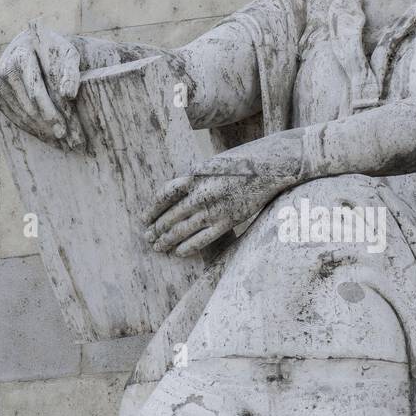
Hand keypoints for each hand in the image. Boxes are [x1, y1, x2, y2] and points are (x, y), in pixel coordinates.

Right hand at [0, 20, 86, 146]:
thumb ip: (70, 72)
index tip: (66, 131)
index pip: (36, 91)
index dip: (50, 113)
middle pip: (29, 107)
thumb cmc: (54, 51)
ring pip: (23, 115)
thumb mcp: (68, 54)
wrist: (31, 46)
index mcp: (22, 56)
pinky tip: (49, 138)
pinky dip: (33, 130)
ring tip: (65, 145)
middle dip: (51, 127)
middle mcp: (6, 70)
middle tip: (71, 144)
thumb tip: (68, 95)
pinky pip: (16, 118)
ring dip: (43, 132)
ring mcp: (0, 85)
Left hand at [143, 140, 299, 255]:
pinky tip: (179, 252)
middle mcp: (201, 192)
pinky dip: (188, 247)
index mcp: (194, 175)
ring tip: (158, 247)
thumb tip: (177, 193)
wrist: (271, 167)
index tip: (144, 218)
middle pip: (170, 215)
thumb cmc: (242, 162)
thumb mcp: (211, 164)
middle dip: (157, 228)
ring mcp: (214, 208)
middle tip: (148, 237)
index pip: (163, 195)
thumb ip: (194, 179)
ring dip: (167, 240)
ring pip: (182, 229)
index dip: (152, 209)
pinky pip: (202, 239)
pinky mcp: (228, 220)